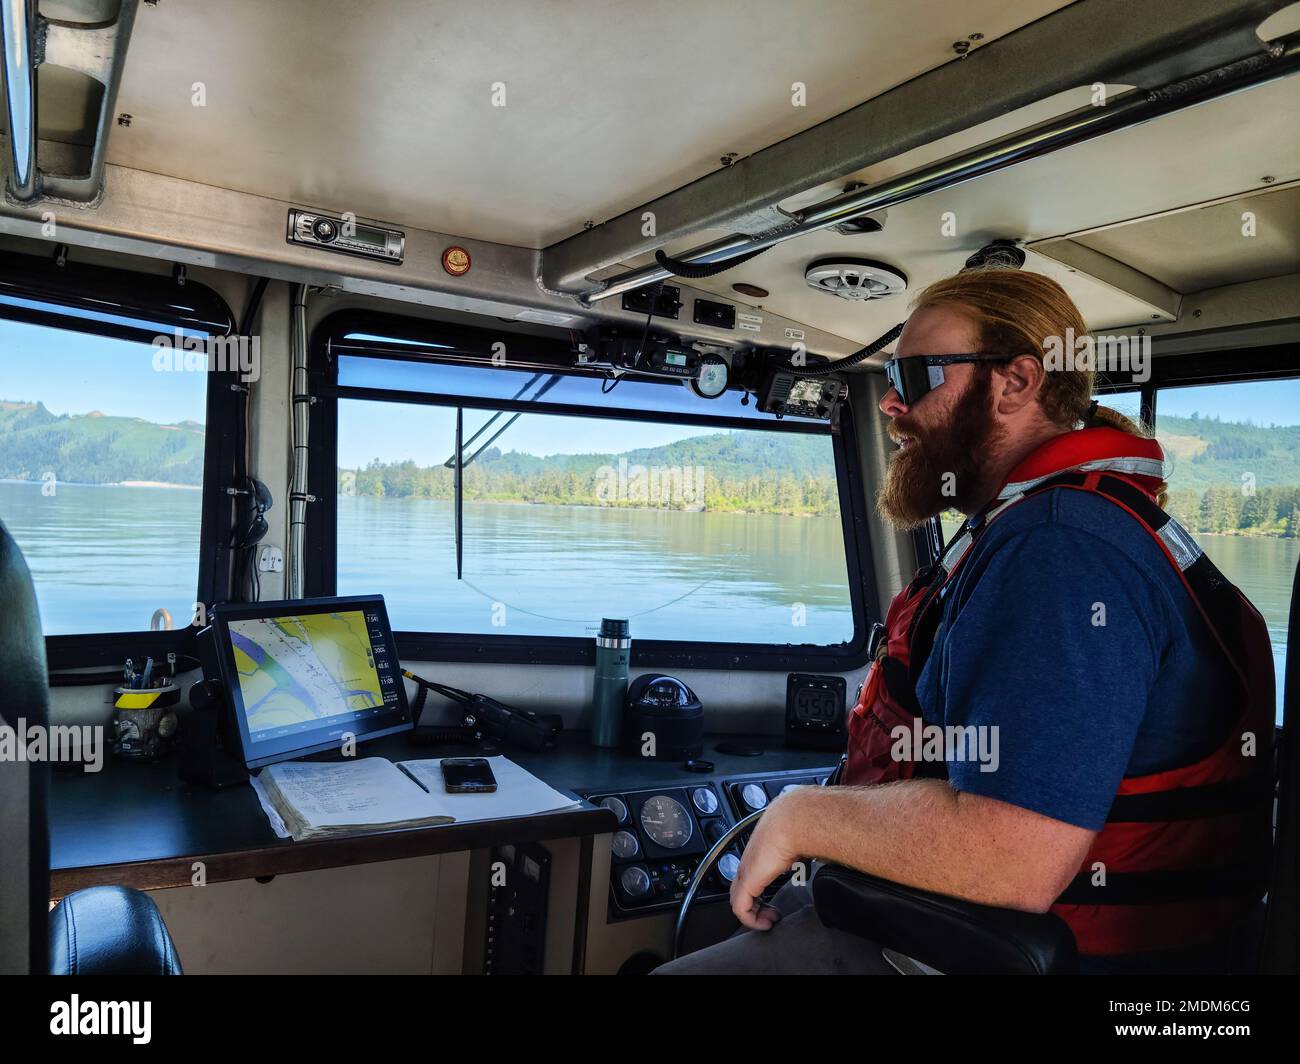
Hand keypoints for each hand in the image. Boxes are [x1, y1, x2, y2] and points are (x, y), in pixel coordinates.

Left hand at [729, 791, 801, 930]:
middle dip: (757, 907)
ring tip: (769, 921)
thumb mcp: (803, 843)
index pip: (751, 875)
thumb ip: (806, 852)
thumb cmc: (802, 825)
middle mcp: (751, 861)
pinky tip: (764, 923)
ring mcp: (746, 870)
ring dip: (754, 915)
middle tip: (773, 914)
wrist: (795, 820)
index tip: (776, 901)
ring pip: (738, 900)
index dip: (761, 892)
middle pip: (741, 890)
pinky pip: (740, 908)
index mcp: (762, 851)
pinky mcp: (747, 880)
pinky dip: (750, 920)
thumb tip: (824, 856)